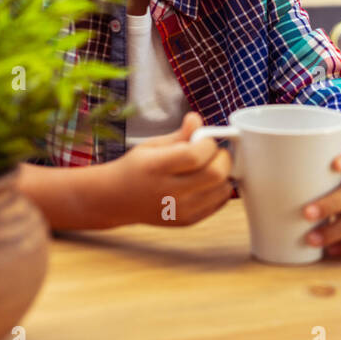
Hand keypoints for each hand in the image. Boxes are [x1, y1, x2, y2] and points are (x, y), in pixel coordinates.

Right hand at [107, 111, 234, 226]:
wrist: (116, 199)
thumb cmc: (136, 168)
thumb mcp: (151, 146)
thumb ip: (179, 135)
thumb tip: (196, 118)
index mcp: (156, 168)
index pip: (196, 155)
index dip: (208, 143)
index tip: (205, 139)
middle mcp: (168, 192)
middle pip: (215, 174)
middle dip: (222, 157)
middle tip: (214, 152)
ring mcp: (179, 210)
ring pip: (222, 190)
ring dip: (224, 173)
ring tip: (210, 166)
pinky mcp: (187, 221)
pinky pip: (220, 203)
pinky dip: (220, 189)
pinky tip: (208, 182)